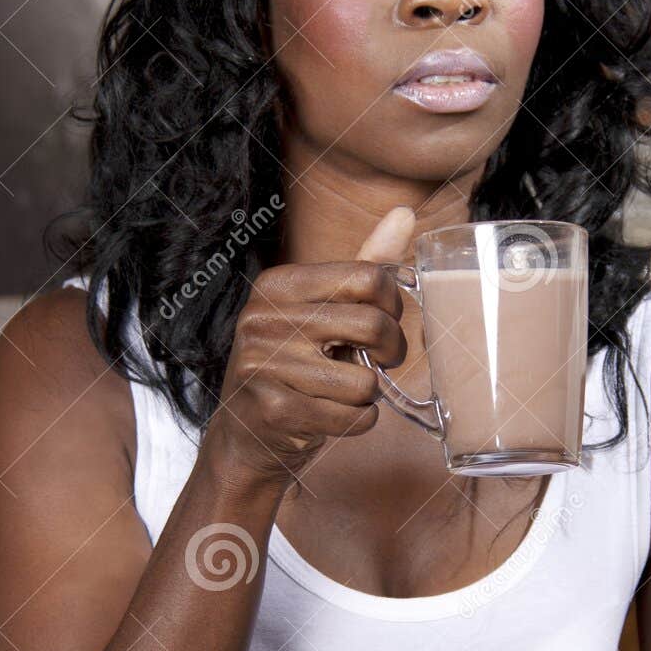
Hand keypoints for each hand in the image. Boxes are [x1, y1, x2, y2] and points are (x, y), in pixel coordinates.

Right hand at [204, 207, 415, 485]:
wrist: (244, 436)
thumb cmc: (292, 367)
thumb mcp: (321, 310)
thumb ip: (363, 266)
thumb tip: (405, 213)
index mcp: (278, 285)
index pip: (368, 278)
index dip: (393, 307)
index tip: (384, 324)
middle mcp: (264, 319)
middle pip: (373, 325)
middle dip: (392, 352)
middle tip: (381, 363)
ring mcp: (263, 366)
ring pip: (365, 381)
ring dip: (368, 395)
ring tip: (342, 392)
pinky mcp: (273, 410)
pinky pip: (353, 418)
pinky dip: (357, 424)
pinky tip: (332, 417)